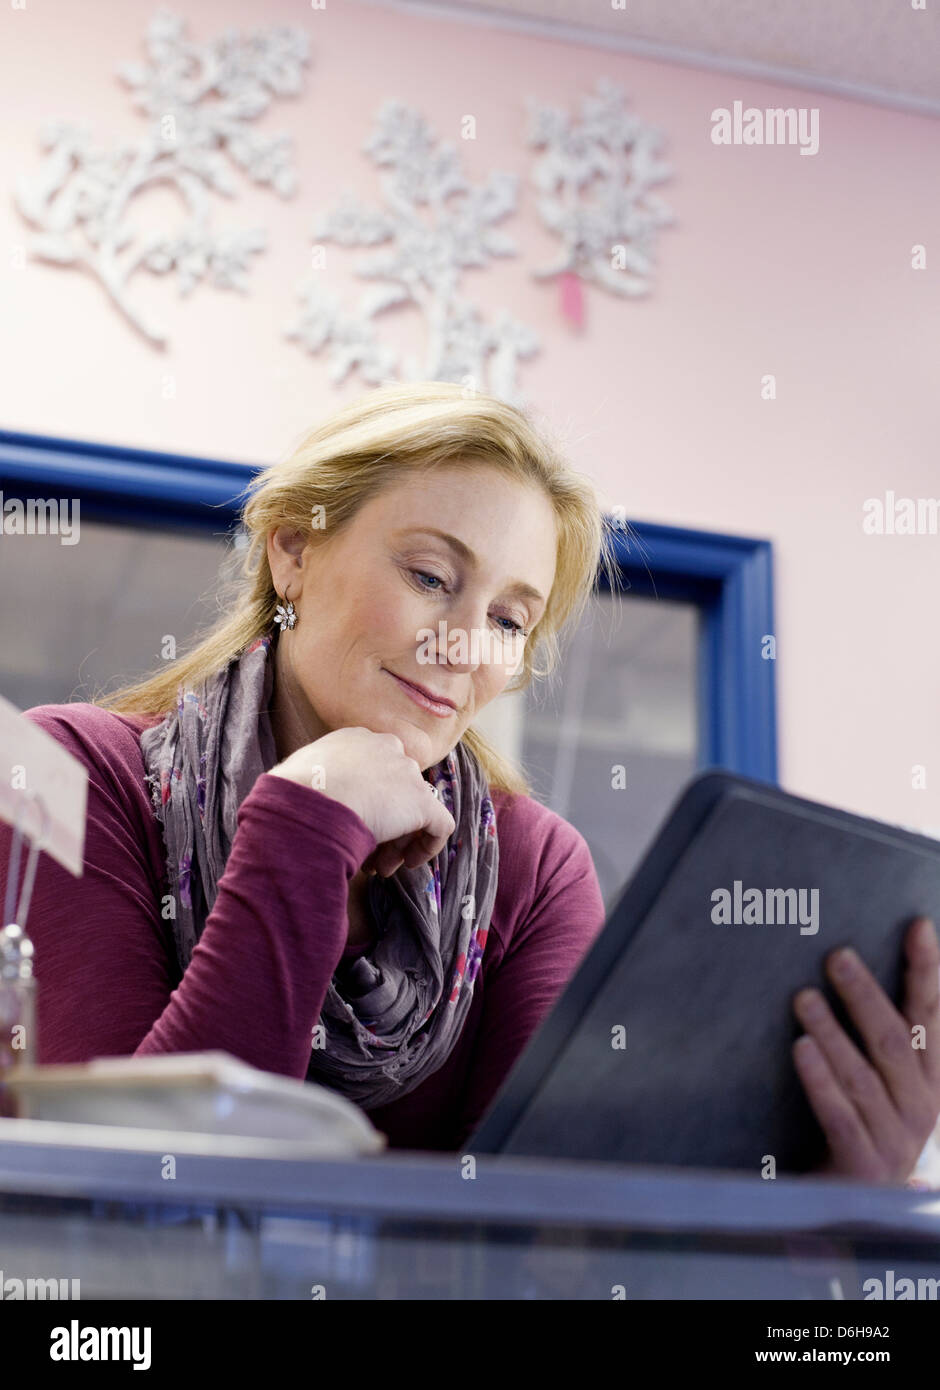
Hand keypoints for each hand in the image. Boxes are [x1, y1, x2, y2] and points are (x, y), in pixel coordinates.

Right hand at [268, 726, 454, 876]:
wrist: (308, 803)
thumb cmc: (291, 794)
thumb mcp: (297, 774)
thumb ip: (314, 778)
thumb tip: (307, 800)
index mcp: (356, 739)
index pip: (374, 770)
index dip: (367, 801)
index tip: (350, 824)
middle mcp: (386, 748)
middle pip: (396, 790)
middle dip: (384, 823)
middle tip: (367, 851)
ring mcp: (407, 773)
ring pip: (414, 810)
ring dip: (398, 841)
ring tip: (378, 867)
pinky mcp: (422, 802)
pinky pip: (439, 826)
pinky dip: (427, 846)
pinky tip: (408, 863)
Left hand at [791, 916, 939, 1183]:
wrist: (858, 1206)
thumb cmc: (866, 1123)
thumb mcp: (884, 1079)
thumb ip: (880, 1030)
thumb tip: (851, 962)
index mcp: (931, 1078)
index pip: (931, 1016)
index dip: (928, 970)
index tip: (919, 925)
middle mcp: (921, 1105)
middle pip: (894, 1040)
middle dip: (865, 994)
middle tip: (836, 955)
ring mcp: (895, 1138)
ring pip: (864, 1076)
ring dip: (833, 1033)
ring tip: (804, 998)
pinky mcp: (863, 1165)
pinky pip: (840, 1115)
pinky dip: (820, 1080)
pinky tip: (800, 1049)